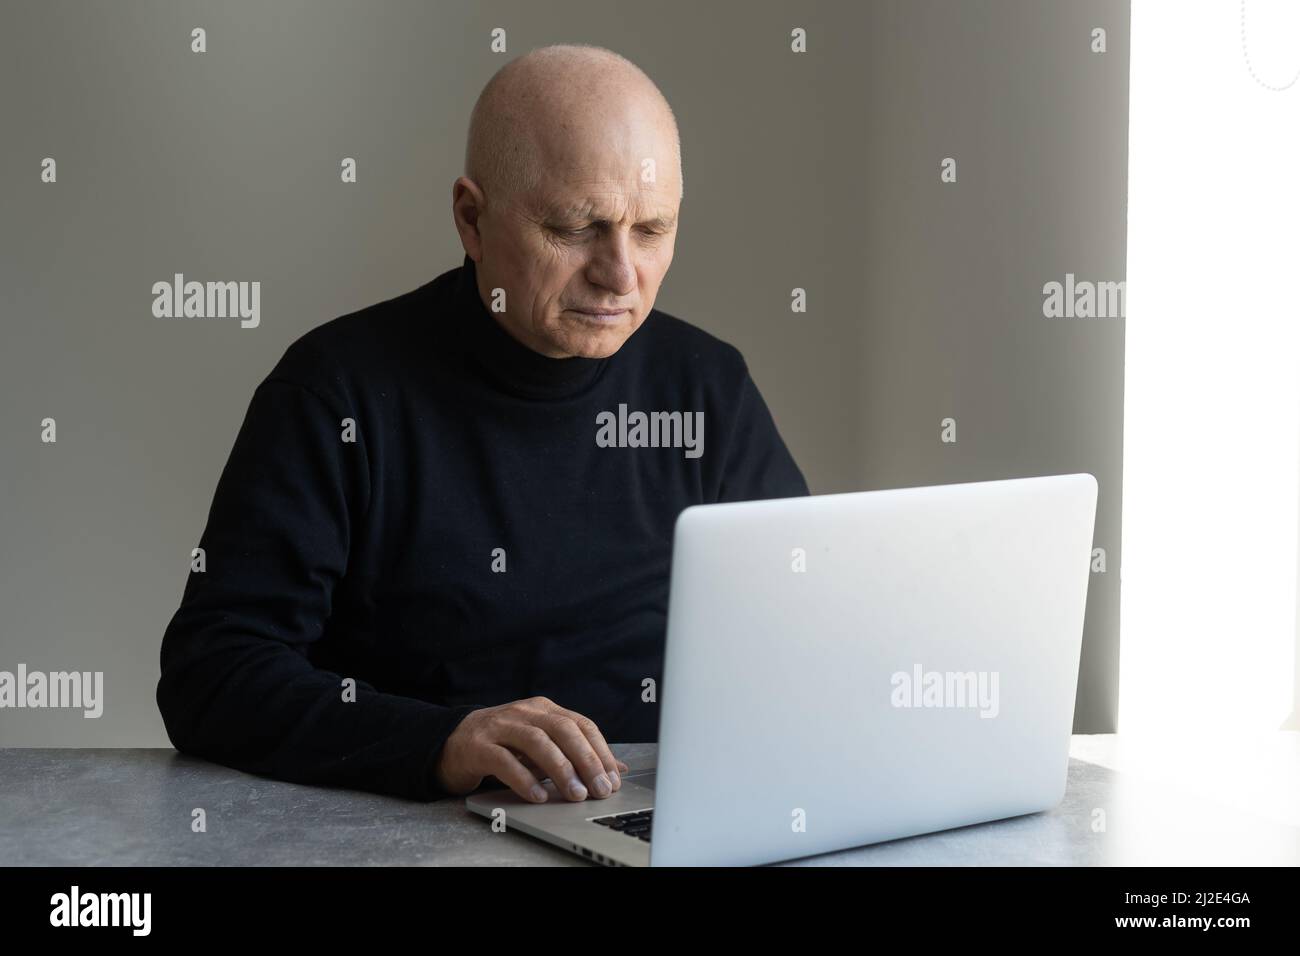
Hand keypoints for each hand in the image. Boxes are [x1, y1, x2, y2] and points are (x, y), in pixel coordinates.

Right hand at [434, 695, 629, 802]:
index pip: (581, 724)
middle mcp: (524, 712)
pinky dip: (524, 779)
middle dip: (587, 760)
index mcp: (544, 709)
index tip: (615, 779)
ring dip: (561, 769)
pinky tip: (538, 796)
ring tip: (575, 794)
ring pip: (536, 741)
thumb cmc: (503, 746)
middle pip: (563, 730)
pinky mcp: (478, 746)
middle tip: (601, 789)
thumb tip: (617, 770)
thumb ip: (575, 754)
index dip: (601, 751)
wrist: (451, 742)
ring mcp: (499, 726)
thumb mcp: (542, 746)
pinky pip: (504, 761)